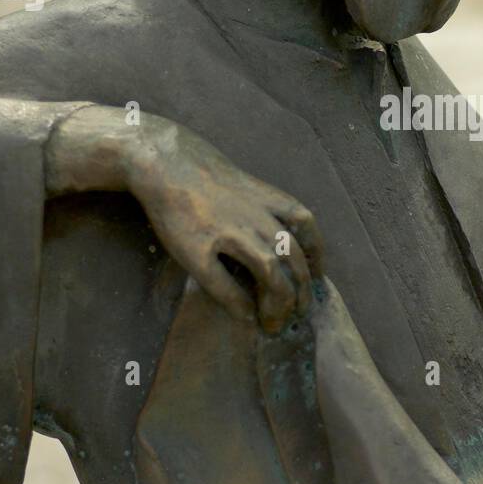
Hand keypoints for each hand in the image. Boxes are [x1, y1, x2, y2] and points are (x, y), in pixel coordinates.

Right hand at [47, 107, 322, 331]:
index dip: (316, 260)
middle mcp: (255, 216)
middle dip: (300, 292)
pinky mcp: (197, 247)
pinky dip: (238, 304)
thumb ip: (270, 212)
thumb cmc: (207, 177)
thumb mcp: (250, 187)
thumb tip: (287, 244)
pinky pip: (223, 283)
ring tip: (274, 323)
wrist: (166, 160)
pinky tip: (244, 316)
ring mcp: (228, 231)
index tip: (316, 283)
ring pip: (269, 271)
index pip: (308, 231)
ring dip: (277, 302)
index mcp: (270, 200)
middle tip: (297, 314)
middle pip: (293, 258)